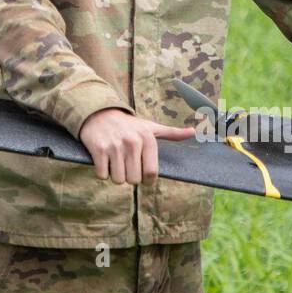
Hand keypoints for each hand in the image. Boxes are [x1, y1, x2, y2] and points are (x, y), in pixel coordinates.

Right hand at [78, 108, 195, 183]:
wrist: (99, 113)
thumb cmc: (128, 124)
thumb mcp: (150, 127)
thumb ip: (172, 133)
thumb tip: (193, 132)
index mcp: (147, 139)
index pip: (151, 173)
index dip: (146, 179)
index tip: (142, 174)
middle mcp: (132, 142)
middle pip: (134, 180)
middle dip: (129, 177)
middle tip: (126, 165)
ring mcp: (114, 146)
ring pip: (118, 179)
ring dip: (115, 175)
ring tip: (115, 162)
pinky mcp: (98, 150)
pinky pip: (102, 175)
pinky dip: (102, 172)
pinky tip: (104, 160)